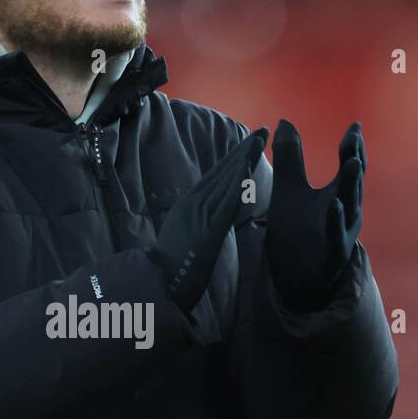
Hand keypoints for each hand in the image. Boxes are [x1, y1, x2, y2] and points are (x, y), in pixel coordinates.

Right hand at [148, 127, 268, 313]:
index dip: (231, 159)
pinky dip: (238, 183)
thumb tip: (204, 222)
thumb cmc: (166, 272)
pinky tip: (248, 166)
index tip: (248, 145)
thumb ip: (193, 228)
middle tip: (262, 131)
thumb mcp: (180, 242)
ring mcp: (199, 216)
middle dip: (242, 151)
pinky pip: (226, 202)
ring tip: (261, 139)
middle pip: (221, 173)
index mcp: (186, 208)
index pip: (213, 178)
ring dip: (244, 158)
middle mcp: (192, 205)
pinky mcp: (208, 230)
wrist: (154, 288)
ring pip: (225, 182)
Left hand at [264, 118, 364, 311]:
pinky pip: (335, 237)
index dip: (352, 148)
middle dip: (355, 161)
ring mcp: (341, 235)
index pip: (350, 167)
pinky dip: (335, 222)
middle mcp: (346, 214)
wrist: (294, 279)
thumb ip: (289, 157)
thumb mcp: (288, 190)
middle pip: (353, 184)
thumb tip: (285, 121)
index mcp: (339, 195)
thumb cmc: (297, 233)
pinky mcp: (331, 256)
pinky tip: (333, 205)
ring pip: (349, 208)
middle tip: (354, 139)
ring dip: (350, 186)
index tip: (354, 127)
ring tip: (352, 164)